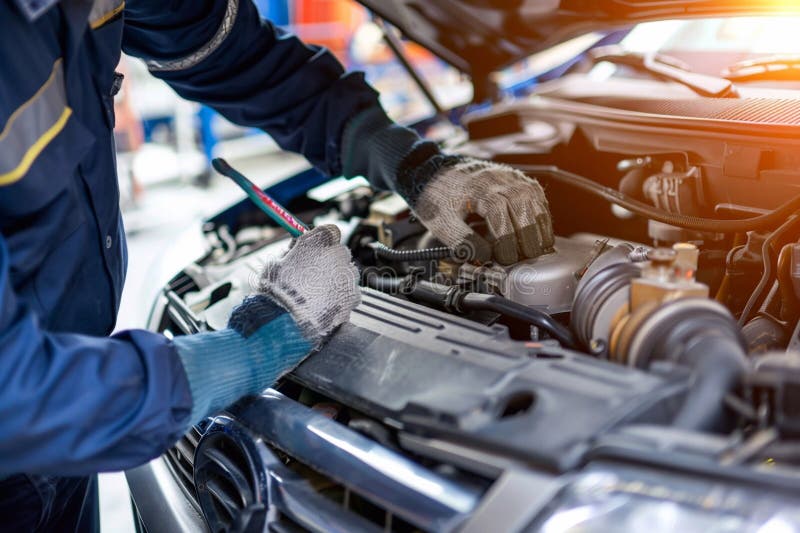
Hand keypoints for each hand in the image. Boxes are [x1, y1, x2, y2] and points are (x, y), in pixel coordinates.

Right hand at [256, 224, 360, 344]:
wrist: (285, 320)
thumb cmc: (276, 289)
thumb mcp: (277, 261)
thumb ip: (293, 251)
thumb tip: (296, 247)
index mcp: (321, 241)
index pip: (330, 232)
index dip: (322, 242)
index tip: (314, 249)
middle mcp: (340, 255)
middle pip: (340, 254)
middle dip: (330, 262)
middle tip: (313, 275)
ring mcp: (349, 277)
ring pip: (346, 275)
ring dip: (336, 281)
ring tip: (316, 296)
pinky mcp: (353, 298)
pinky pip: (350, 295)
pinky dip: (340, 299)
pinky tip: (324, 307)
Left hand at [413, 158, 553, 264]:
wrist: (434, 172)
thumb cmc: (437, 197)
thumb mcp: (442, 222)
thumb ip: (462, 241)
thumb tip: (486, 258)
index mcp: (478, 187)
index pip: (500, 213)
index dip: (506, 240)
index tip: (505, 259)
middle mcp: (498, 178)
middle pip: (524, 206)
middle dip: (528, 236)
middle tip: (526, 258)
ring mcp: (510, 177)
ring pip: (535, 200)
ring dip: (539, 227)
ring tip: (536, 250)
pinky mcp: (517, 179)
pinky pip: (537, 196)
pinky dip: (541, 216)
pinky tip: (538, 233)